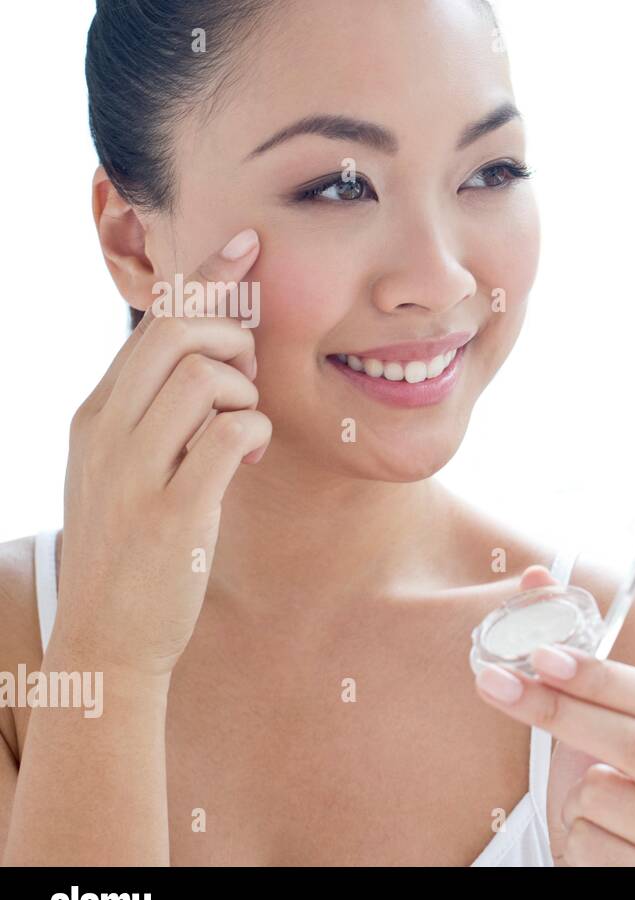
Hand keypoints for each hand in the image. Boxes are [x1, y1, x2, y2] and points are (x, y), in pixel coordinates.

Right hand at [56, 229, 270, 675]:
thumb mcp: (128, 470)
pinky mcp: (172, 511)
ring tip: (246, 435)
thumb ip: (159, 417)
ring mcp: (134, 470)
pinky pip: (231, 433)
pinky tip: (251, 458)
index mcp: (97, 414)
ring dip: (247, 396)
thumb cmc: (134, 551)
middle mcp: (107, 431)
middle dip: (233, 339)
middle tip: (248, 385)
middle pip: (177, 332)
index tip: (247, 245)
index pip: (152, 324)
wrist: (106, 639)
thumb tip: (214, 365)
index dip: (205, 280)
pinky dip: (256, 434)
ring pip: (206, 375)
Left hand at [474, 566, 634, 865]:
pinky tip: (596, 850)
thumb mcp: (596, 733)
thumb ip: (576, 662)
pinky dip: (576, 844)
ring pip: (605, 797)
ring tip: (588, 812)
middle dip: (559, 712)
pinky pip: (593, 849)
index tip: (540, 654)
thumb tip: (536, 576)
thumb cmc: (614, 799)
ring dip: (572, 801)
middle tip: (497, 684)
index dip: (600, 675)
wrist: (622, 877)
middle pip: (634, 741)